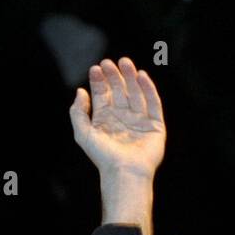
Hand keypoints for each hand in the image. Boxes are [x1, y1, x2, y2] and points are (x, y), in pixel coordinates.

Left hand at [69, 57, 166, 179]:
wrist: (124, 172)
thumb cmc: (102, 156)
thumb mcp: (83, 134)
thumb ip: (78, 113)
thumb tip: (80, 91)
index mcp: (105, 120)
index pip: (103, 95)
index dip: (100, 82)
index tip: (96, 68)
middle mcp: (122, 118)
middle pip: (119, 91)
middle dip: (114, 76)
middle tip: (109, 62)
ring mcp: (140, 121)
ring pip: (136, 93)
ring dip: (130, 78)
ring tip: (125, 63)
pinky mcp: (155, 125)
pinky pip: (153, 103)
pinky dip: (148, 89)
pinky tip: (141, 76)